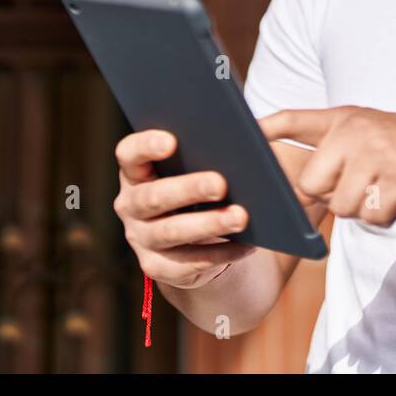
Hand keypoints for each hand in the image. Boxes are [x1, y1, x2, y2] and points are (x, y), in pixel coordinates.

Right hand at [113, 129, 257, 289]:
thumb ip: (226, 144)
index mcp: (137, 170)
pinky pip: (188, 263)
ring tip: (241, 217)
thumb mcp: (206, 164)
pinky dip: (220, 254)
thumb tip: (265, 129)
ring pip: (171, 232)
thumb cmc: (202, 186)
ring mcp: (140, 238)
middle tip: (221, 184)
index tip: (172, 141)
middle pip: (154, 196)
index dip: (146, 146)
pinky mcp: (156, 266)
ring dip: (208, 224)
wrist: (197, 238)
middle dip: (189, 189)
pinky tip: (246, 245)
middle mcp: (132, 204)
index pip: (129, 154)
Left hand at [257, 106, 395, 225]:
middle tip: (366, 184)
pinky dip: (385, 216)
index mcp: (348, 118)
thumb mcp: (376, 133)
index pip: (295, 119)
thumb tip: (303, 183)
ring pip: (340, 205)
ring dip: (363, 208)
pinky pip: (370, 217)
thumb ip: (340, 148)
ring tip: (388, 187)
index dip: (266, 129)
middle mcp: (357, 131)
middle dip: (333, 195)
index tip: (243, 135)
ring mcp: (378, 154)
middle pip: (310, 183)